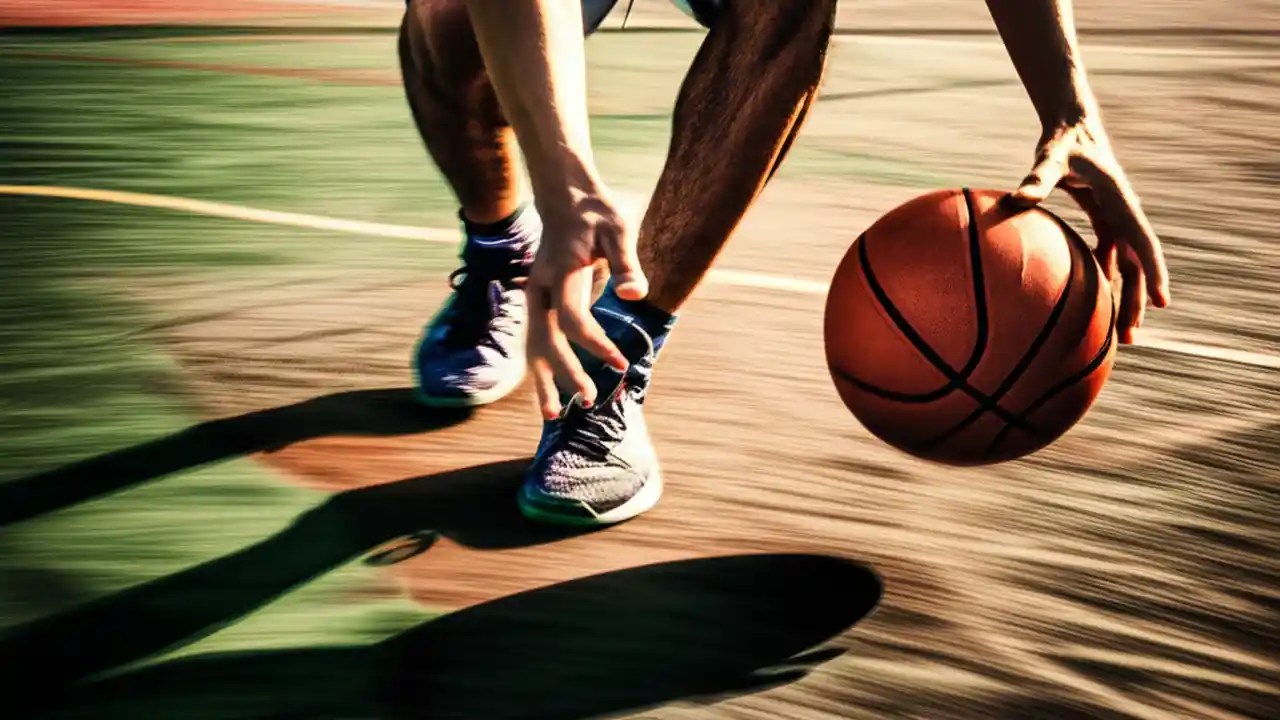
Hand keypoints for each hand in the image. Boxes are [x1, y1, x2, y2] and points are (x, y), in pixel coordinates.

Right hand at [527, 188, 648, 418]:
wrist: (565, 195)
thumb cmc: (597, 212)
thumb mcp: (619, 229)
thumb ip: (626, 264)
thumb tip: (636, 298)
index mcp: (559, 272)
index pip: (573, 318)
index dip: (596, 344)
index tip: (621, 363)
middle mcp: (540, 287)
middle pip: (544, 339)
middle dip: (564, 372)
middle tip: (590, 399)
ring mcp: (534, 295)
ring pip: (532, 345)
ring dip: (543, 380)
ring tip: (554, 415)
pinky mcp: (538, 302)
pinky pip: (536, 340)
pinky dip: (542, 367)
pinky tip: (550, 393)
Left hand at [1009, 118, 1170, 343]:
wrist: (1071, 126)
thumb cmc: (1062, 142)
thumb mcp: (1050, 158)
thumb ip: (1037, 179)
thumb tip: (1017, 199)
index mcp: (1120, 203)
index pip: (1143, 245)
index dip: (1154, 274)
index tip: (1163, 303)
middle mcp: (1124, 214)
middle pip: (1137, 266)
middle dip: (1138, 302)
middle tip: (1130, 338)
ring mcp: (1116, 219)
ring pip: (1126, 265)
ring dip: (1125, 296)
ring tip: (1120, 333)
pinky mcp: (1104, 220)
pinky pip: (1110, 256)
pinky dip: (1107, 278)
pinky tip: (1098, 301)